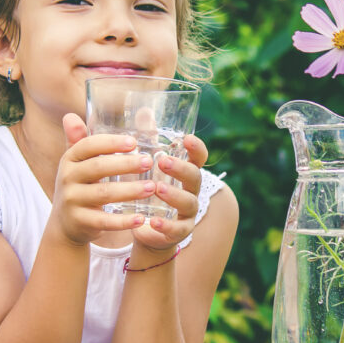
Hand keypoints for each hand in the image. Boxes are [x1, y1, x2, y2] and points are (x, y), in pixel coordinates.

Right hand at [47, 114, 154, 245]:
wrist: (65, 224)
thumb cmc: (79, 186)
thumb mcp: (77, 164)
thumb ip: (79, 141)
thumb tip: (71, 115)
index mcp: (70, 159)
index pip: (88, 145)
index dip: (111, 143)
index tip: (134, 143)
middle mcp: (67, 178)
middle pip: (98, 168)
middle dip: (126, 164)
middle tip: (149, 162)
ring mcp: (72, 201)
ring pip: (104, 194)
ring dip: (130, 191)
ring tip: (151, 188)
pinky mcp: (80, 222)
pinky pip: (103, 221)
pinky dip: (122, 221)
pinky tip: (140, 218)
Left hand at [132, 134, 207, 250]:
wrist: (147, 228)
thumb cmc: (148, 190)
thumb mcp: (146, 166)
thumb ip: (148, 141)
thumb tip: (144, 111)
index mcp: (184, 173)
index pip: (198, 158)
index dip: (196, 148)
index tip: (186, 138)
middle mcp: (190, 191)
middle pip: (195, 177)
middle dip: (181, 168)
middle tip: (163, 161)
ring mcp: (188, 212)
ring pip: (189, 202)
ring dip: (174, 195)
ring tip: (157, 189)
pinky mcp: (180, 232)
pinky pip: (177, 229)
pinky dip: (166, 225)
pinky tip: (153, 221)